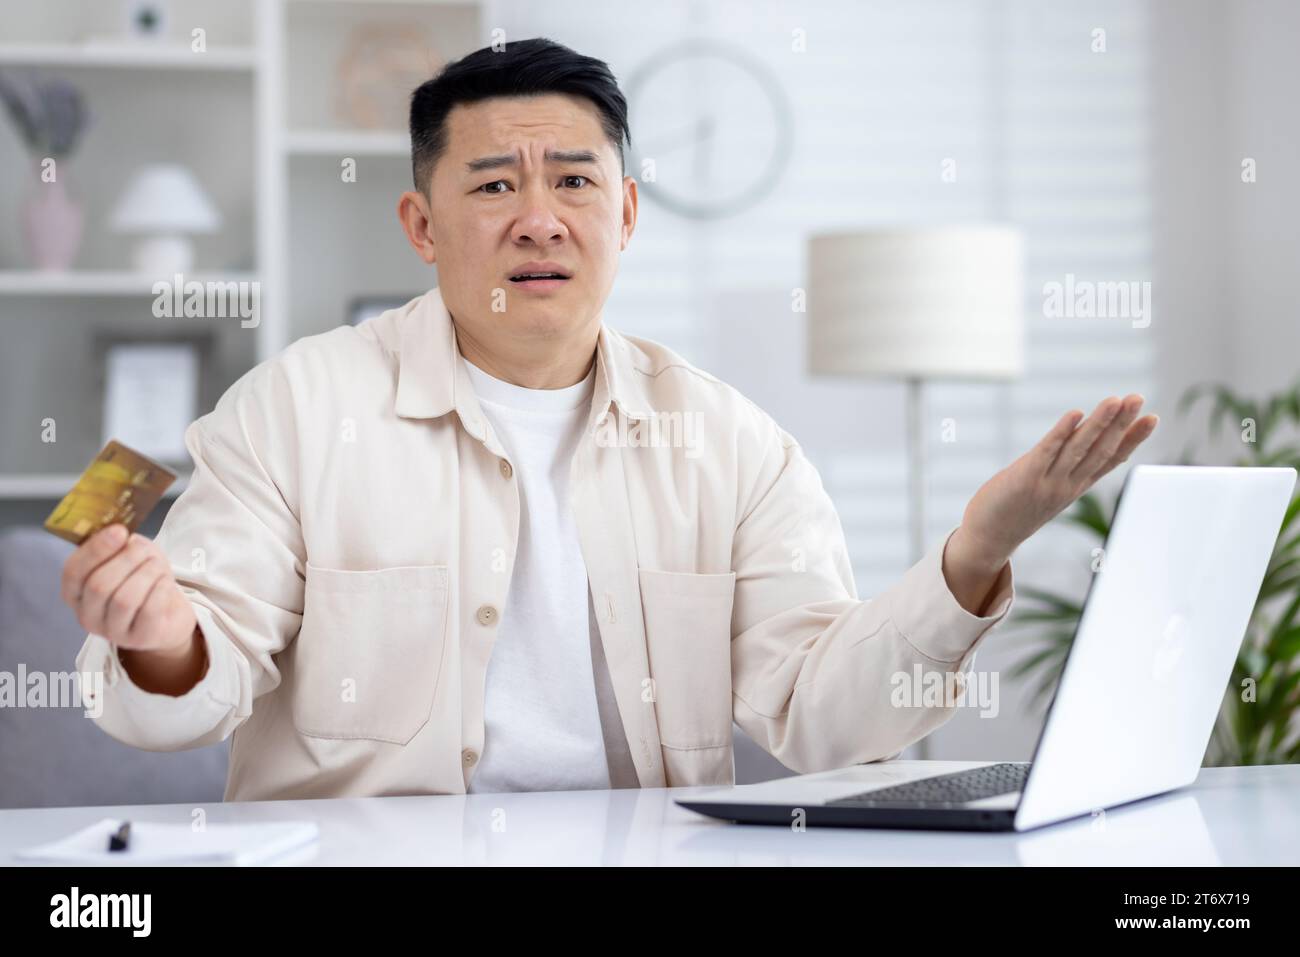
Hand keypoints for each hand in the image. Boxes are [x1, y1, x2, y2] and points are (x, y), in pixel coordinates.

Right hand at [60, 523, 197, 656]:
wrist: (169, 613)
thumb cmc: (142, 580)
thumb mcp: (127, 557)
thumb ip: (118, 545)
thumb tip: (120, 532)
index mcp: (75, 593)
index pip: (73, 572)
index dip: (95, 550)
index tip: (120, 531)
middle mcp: (88, 616)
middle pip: (99, 586)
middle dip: (127, 560)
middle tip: (145, 549)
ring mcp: (113, 632)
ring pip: (124, 599)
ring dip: (146, 574)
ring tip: (158, 565)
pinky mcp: (142, 638)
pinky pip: (149, 610)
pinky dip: (160, 589)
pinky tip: (166, 582)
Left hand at [943, 394, 1158, 612]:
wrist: (988, 539)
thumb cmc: (1016, 509)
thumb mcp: (1050, 489)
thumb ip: (1067, 469)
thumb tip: (1080, 447)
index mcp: (1076, 486)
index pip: (1110, 459)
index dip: (1132, 439)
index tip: (1153, 418)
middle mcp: (1068, 484)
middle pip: (1100, 450)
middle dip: (1121, 424)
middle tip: (1138, 399)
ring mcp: (1049, 482)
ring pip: (1079, 448)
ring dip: (1099, 423)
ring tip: (1116, 400)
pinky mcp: (1026, 478)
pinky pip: (1047, 452)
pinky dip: (1062, 432)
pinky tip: (1076, 414)